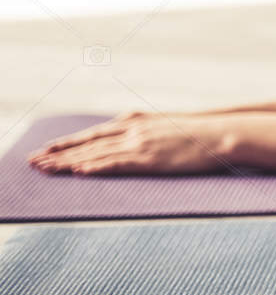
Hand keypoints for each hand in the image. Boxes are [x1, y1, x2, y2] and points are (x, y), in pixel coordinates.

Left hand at [27, 112, 230, 174]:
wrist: (224, 132)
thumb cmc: (200, 133)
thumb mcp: (168, 126)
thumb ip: (148, 130)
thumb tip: (135, 137)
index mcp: (137, 121)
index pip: (94, 133)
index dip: (68, 142)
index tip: (47, 149)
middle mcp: (134, 130)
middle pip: (88, 143)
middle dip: (58, 153)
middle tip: (33, 162)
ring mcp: (141, 143)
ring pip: (96, 154)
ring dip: (67, 163)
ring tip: (45, 170)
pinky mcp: (150, 158)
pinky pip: (117, 164)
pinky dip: (96, 168)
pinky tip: (79, 172)